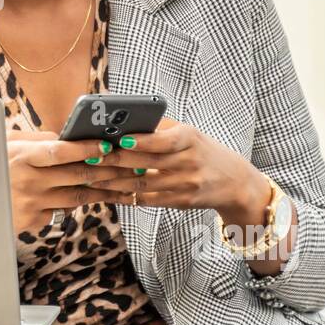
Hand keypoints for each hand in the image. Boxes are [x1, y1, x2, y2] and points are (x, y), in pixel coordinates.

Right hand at [6, 130, 140, 235]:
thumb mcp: (8, 145)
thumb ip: (36, 140)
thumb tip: (66, 136)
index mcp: (22, 157)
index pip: (60, 151)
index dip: (86, 148)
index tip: (107, 145)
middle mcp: (29, 181)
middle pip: (77, 175)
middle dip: (108, 170)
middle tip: (132, 165)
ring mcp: (32, 203)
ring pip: (78, 197)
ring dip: (105, 191)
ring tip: (126, 185)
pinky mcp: (33, 221)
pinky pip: (62, 210)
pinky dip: (77, 202)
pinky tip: (97, 197)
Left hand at [85, 117, 265, 214]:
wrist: (234, 182)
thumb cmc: (203, 151)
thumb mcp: (189, 134)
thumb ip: (160, 128)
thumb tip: (124, 121)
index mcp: (190, 139)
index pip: (163, 140)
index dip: (141, 141)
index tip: (119, 139)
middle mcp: (189, 163)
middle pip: (147, 163)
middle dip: (116, 161)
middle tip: (90, 158)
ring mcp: (185, 185)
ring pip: (143, 184)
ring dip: (114, 182)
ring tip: (91, 177)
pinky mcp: (180, 202)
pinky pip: (148, 200)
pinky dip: (126, 197)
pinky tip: (108, 193)